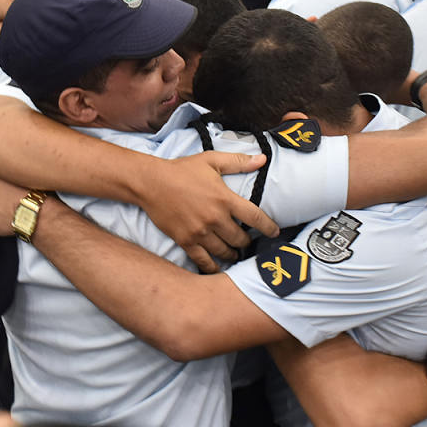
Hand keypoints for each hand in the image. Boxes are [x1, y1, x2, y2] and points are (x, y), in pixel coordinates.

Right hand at [140, 152, 275, 271]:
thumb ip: (238, 161)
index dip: (268, 227)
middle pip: (241, 239)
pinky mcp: (186, 241)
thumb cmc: (182, 170)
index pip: (255, 217)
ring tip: (235, 253)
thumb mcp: (211, 161)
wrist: (151, 183)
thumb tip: (262, 159)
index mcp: (225, 199)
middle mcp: (215, 218)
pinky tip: (219, 267)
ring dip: (233, 254)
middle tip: (247, 241)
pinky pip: (204, 261)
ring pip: (225, 252)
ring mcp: (200, 232)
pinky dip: (214, 267)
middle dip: (247, 241)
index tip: (275, 232)